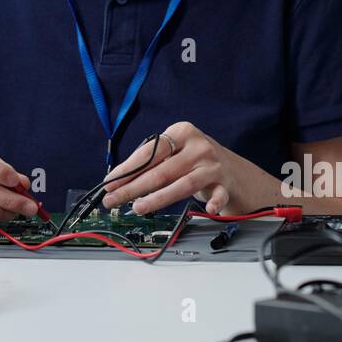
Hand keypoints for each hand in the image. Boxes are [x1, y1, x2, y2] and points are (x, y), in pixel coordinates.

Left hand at [101, 121, 247, 215]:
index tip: (110, 182)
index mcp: (181, 132)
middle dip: (133, 187)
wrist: (232, 168)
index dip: (127, 169)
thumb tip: (117, 180)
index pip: (149, 152)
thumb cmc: (194, 160)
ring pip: (182, 184)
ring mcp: (212, 165)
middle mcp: (197, 146)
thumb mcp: (174, 153)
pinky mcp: (225, 183)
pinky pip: (218, 195)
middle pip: (161, 170)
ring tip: (138, 208)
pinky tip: (208, 209)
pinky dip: (214, 202)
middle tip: (114, 199)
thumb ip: (151, 162)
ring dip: (158, 198)